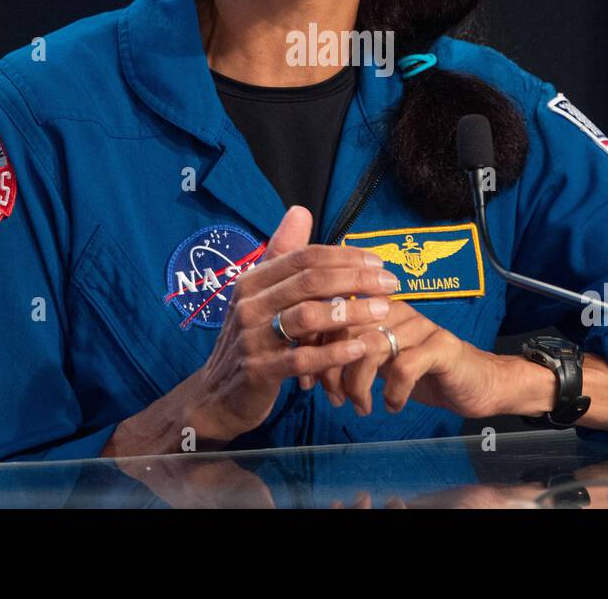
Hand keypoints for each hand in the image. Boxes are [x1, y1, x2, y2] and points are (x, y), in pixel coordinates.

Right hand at [191, 205, 399, 443]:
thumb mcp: (260, 295)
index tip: (378, 262)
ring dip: (351, 311)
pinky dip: (334, 353)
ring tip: (384, 311)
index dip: (344, 256)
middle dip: (356, 279)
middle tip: (391, 284)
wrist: (216, 395)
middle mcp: (249, 304)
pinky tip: (361, 348)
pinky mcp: (259, 372)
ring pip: (308, 317)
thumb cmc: (251, 340)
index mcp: (251, 281)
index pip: (304, 257)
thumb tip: (301, 210)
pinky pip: (302, 359)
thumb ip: (282, 255)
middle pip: (310, 282)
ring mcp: (252, 339)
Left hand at [316, 298, 505, 419]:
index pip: (333, 316)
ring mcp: (421, 326)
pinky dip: (393, 393)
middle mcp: (397, 309)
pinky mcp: (443, 347)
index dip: (316, 349)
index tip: (310, 380)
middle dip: (333, 370)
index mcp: (377, 307)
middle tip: (335, 399)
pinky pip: (405, 367)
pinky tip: (393, 406)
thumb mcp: (379, 362)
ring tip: (362, 407)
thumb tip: (307, 365)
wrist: (476, 383)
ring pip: (372, 348)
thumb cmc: (422, 373)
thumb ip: (348, 355)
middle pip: (347, 331)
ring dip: (359, 385)